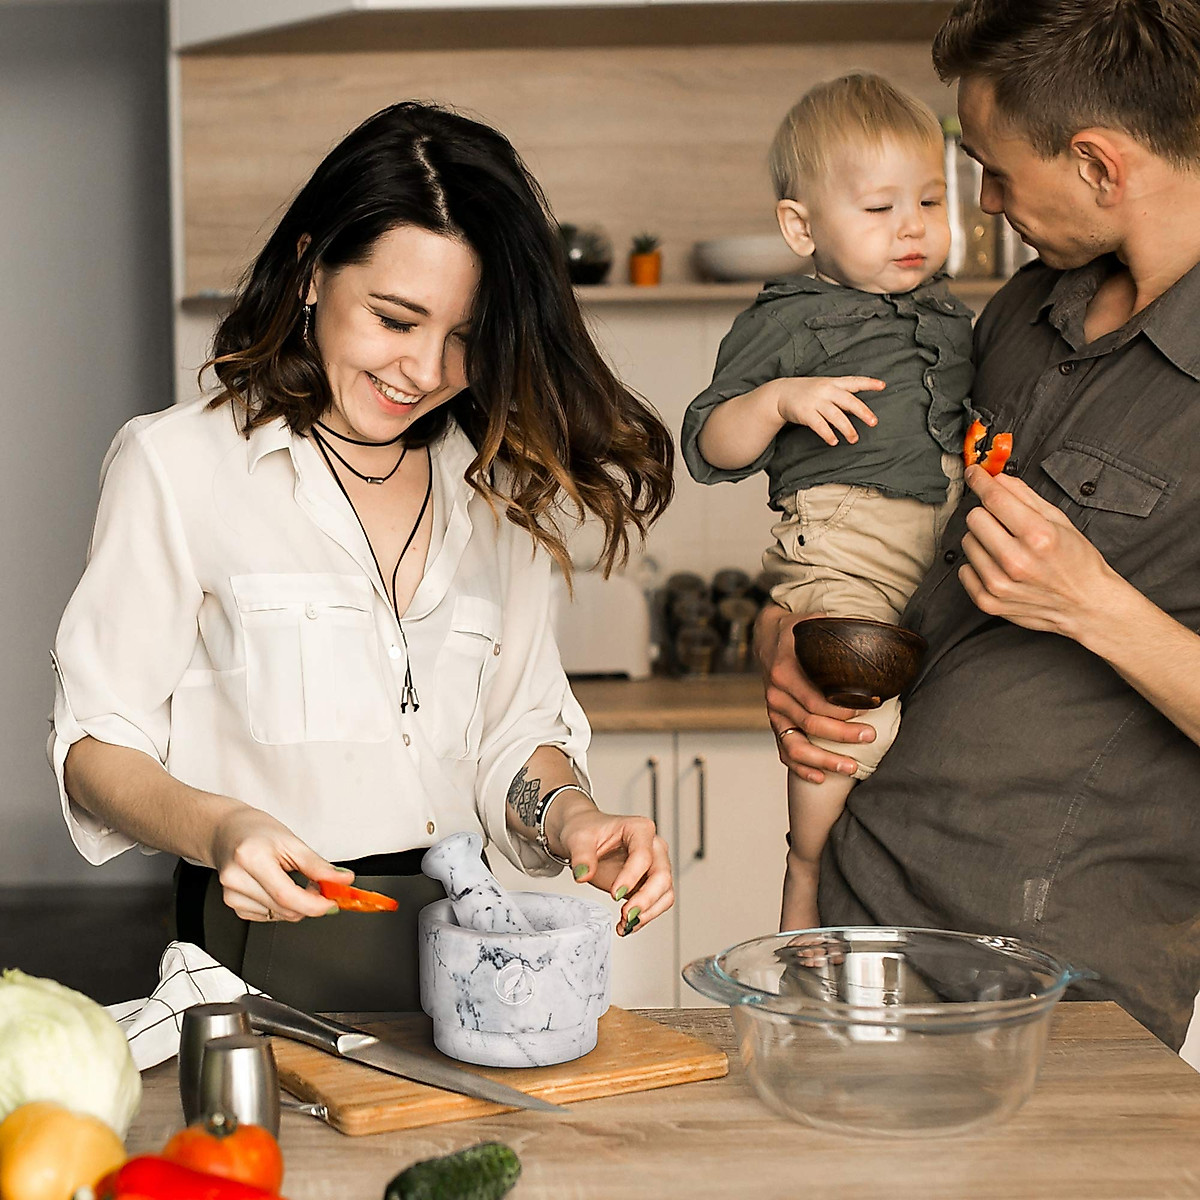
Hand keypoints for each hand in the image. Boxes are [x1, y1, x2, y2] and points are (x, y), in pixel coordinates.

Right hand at [209, 804, 349, 922]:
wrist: (227, 831)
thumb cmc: (257, 831)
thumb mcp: (291, 841)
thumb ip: (318, 865)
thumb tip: (342, 880)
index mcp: (251, 858)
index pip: (286, 895)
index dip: (314, 904)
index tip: (333, 902)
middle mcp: (237, 879)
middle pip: (284, 909)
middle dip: (310, 903)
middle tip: (320, 886)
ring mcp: (232, 895)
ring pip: (278, 916)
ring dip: (296, 905)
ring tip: (294, 879)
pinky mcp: (233, 905)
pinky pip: (268, 916)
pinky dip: (282, 906)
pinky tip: (278, 887)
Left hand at [549, 796, 673, 935]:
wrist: (585, 839)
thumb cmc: (587, 832)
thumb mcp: (578, 839)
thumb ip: (581, 856)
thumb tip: (583, 875)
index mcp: (640, 829)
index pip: (643, 855)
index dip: (631, 876)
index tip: (614, 893)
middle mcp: (653, 848)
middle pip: (662, 876)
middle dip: (646, 899)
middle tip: (626, 914)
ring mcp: (655, 867)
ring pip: (665, 893)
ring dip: (649, 913)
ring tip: (625, 924)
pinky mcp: (650, 885)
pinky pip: (656, 904)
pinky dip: (645, 917)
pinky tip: (626, 925)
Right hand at [755, 604, 876, 783]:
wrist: (769, 638)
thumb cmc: (799, 633)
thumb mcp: (814, 624)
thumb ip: (839, 630)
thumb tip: (876, 632)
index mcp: (786, 670)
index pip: (815, 698)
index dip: (843, 709)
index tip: (870, 708)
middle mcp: (776, 694)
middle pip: (810, 723)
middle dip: (843, 735)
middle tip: (870, 736)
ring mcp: (774, 711)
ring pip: (796, 745)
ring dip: (824, 760)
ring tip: (851, 767)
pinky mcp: (775, 723)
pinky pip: (785, 751)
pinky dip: (801, 767)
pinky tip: (819, 777)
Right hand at [772, 376, 882, 445]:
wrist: (781, 393)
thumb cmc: (807, 392)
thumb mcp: (825, 388)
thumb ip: (841, 397)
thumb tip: (860, 411)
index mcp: (833, 382)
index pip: (854, 381)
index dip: (869, 383)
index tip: (882, 386)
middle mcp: (826, 390)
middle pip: (849, 401)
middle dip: (863, 412)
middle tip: (873, 422)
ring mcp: (816, 402)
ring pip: (836, 415)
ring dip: (847, 429)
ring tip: (854, 439)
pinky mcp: (806, 413)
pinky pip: (820, 426)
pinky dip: (828, 434)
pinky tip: (834, 441)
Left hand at [958, 465, 1120, 638]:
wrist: (1086, 605)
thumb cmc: (1076, 562)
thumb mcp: (1059, 521)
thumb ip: (1025, 496)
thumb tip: (997, 477)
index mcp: (1038, 536)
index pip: (994, 498)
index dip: (980, 480)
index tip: (974, 473)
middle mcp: (1016, 562)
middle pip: (974, 518)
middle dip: (987, 514)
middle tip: (1004, 522)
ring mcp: (1000, 584)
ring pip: (967, 542)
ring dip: (982, 540)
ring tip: (1006, 548)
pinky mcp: (988, 602)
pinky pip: (964, 570)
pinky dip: (978, 565)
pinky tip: (999, 567)